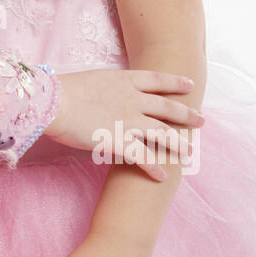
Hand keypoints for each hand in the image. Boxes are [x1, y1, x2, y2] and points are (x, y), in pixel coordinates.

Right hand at [44, 69, 201, 180]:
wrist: (54, 102)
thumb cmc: (63, 91)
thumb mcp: (91, 81)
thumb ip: (106, 88)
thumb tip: (107, 96)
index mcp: (124, 80)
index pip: (158, 80)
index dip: (175, 82)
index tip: (189, 85)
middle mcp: (133, 99)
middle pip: (168, 107)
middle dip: (187, 114)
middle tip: (201, 120)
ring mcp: (129, 121)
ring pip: (163, 134)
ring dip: (178, 144)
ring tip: (189, 153)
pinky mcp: (120, 141)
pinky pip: (143, 157)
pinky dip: (154, 168)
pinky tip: (162, 177)